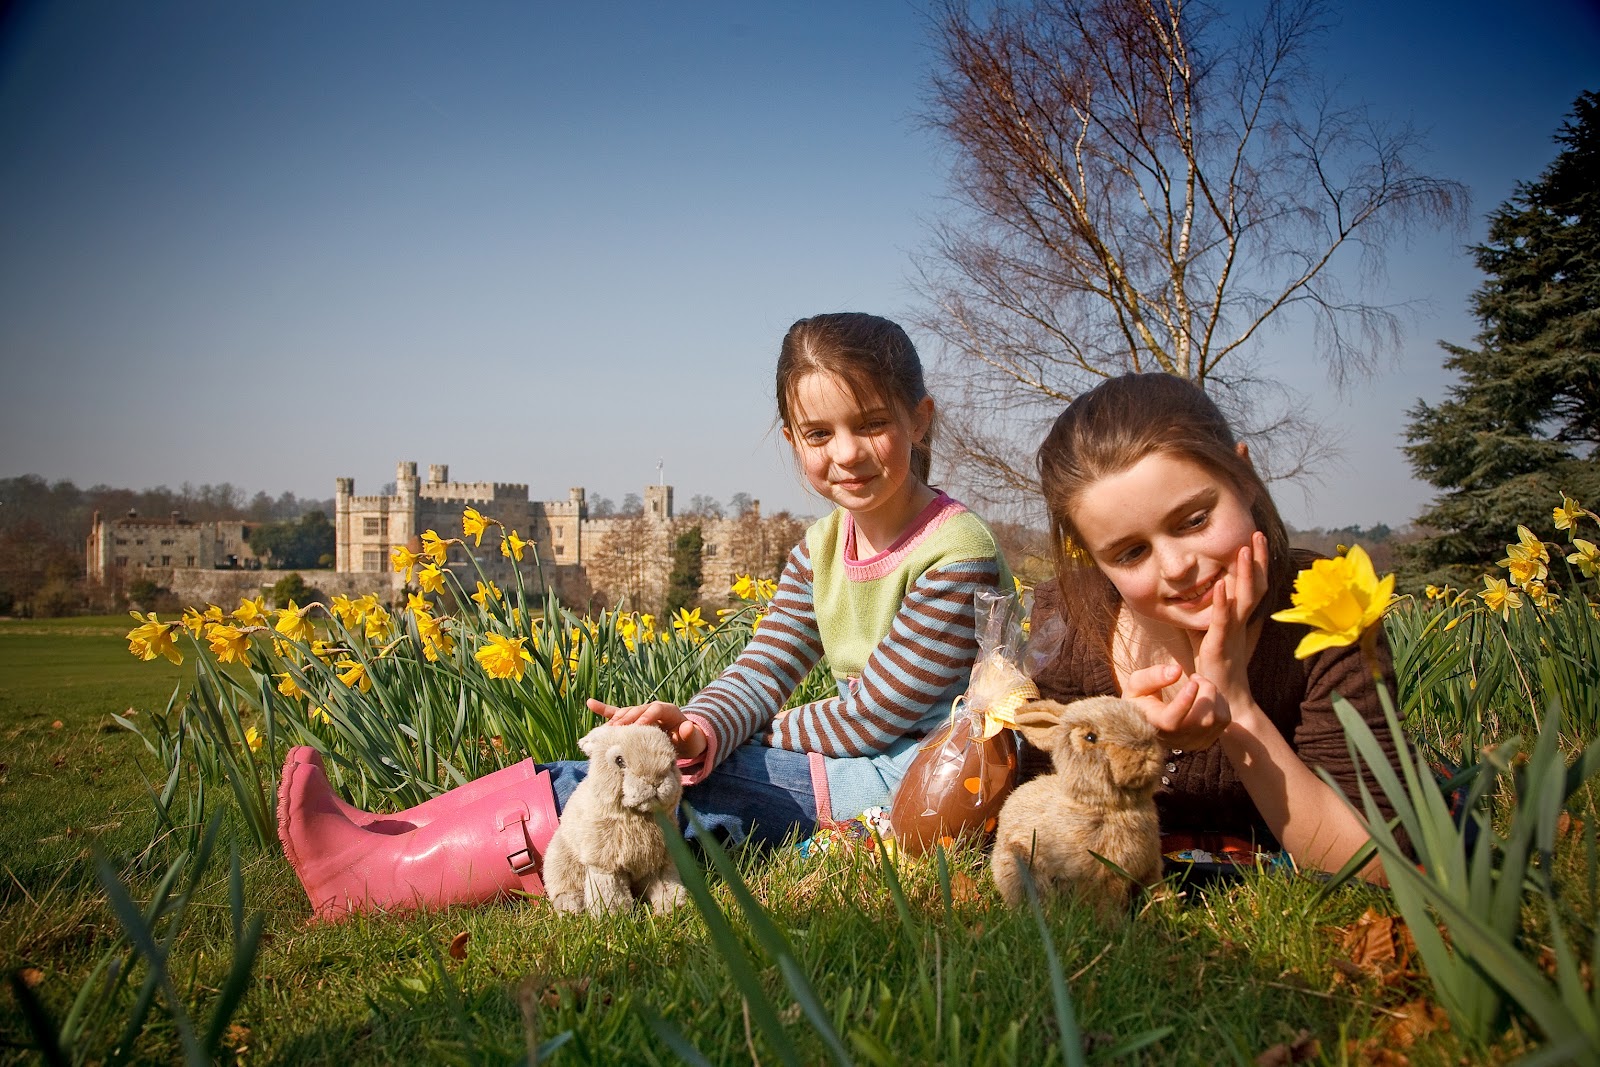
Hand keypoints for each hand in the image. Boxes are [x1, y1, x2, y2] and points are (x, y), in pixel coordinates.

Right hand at [586, 698, 707, 759]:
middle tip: (618, 730)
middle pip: (638, 710)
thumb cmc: (689, 742)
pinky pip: (617, 714)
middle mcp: (653, 709)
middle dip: (628, 719)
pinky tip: (590, 703)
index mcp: (668, 711)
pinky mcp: (633, 721)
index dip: (647, 716)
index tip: (638, 727)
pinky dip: (604, 710)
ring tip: (606, 730)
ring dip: (615, 720)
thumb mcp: (694, 740)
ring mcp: (641, 714)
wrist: (684, 742)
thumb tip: (686, 726)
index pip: (656, 709)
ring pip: (626, 713)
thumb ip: (691, 734)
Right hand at [1120, 661, 1230, 751]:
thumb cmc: (1141, 700)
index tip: (1191, 682)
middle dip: (1205, 689)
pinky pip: (1224, 719)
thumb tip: (1177, 671)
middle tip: (1194, 677)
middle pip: (1202, 719)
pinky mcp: (1207, 741)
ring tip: (1199, 684)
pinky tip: (1205, 696)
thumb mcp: (1137, 685)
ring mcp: (1193, 743)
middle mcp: (1175, 740)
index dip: (1184, 703)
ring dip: (1213, 694)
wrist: (1148, 722)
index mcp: (1154, 726)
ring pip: (1216, 718)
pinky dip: (1220, 702)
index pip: (1171, 722)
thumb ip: (1152, 676)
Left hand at [1190, 531, 1267, 706]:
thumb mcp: (1212, 630)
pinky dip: (1222, 603)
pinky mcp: (1218, 644)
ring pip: (1244, 599)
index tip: (1254, 537)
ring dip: (1243, 574)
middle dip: (1256, 559)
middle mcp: (1241, 622)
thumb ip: (1210, 611)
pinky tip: (1220, 586)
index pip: (1253, 584)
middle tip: (1257, 533)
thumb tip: (1200, 590)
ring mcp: (1232, 632)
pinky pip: (1222, 621)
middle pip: (1256, 585)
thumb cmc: (1215, 664)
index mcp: (1240, 617)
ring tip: (1243, 549)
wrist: (1224, 697)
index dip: (1256, 562)